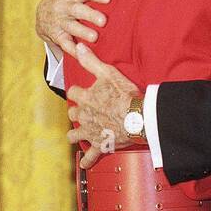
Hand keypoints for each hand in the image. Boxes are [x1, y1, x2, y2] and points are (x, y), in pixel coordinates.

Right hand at [36, 0, 110, 56]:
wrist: (42, 12)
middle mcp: (64, 6)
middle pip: (77, 10)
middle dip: (90, 15)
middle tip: (103, 21)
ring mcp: (60, 21)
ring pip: (71, 27)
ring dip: (82, 33)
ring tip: (94, 37)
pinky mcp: (57, 36)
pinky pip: (64, 44)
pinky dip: (72, 50)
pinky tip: (81, 55)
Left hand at [66, 42, 139, 167]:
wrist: (138, 117)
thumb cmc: (125, 95)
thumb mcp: (108, 73)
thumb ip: (91, 61)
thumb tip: (78, 47)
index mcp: (85, 98)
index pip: (73, 92)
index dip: (78, 91)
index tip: (82, 91)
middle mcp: (85, 115)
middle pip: (73, 113)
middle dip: (77, 112)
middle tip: (84, 112)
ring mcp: (91, 131)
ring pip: (75, 134)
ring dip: (77, 133)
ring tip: (80, 133)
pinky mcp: (100, 145)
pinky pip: (90, 156)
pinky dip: (87, 160)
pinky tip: (84, 163)